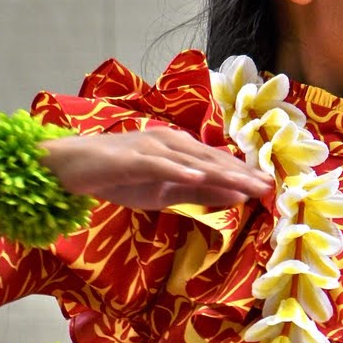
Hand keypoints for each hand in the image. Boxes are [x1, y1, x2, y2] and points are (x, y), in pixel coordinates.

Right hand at [44, 128, 271, 210]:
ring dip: (221, 173)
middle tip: (269, 186)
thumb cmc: (119, 177)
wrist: (73, 167)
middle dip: (242, 173)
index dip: (244, 175)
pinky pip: (159, 164)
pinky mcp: (131, 158)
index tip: (269, 187)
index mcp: (180, 150)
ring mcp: (151, 148)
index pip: (217, 164)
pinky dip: (179, 170)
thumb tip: (234, 199)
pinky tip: (198, 178)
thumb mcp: (164, 193)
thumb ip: (198, 194)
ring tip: (246, 185)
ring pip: (193, 161)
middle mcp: (170, 143)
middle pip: (212, 160)